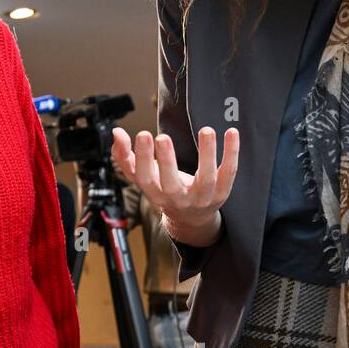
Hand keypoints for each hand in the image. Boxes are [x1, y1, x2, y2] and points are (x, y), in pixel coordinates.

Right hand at [111, 125, 238, 246]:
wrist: (191, 217)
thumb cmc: (164, 190)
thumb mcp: (142, 177)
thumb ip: (125, 156)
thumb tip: (116, 133)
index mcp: (155, 193)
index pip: (146, 178)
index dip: (143, 158)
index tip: (143, 135)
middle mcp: (177, 198)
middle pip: (171, 182)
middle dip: (166, 160)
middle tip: (162, 136)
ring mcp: (201, 197)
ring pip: (206, 178)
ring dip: (207, 154)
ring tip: (206, 130)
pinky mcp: (221, 192)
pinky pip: (228, 172)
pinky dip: (231, 153)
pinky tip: (231, 132)